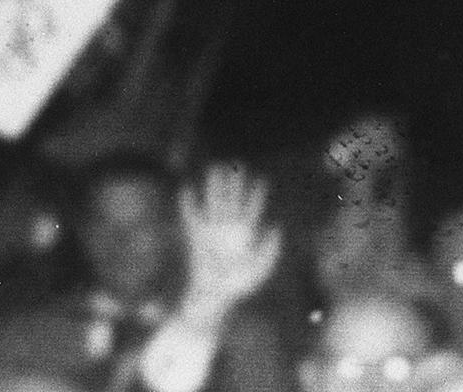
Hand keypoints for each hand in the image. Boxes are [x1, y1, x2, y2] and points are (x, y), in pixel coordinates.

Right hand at [176, 163, 282, 317]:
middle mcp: (229, 229)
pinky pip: (191, 216)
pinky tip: (186, 189)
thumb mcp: (260, 270)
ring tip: (215, 168)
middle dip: (235, 184)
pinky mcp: (196, 236)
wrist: (214, 295)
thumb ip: (270, 251)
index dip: (256, 195)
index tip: (261, 180)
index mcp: (245, 235)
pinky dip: (188, 203)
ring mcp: (212, 231)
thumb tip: (276, 227)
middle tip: (237, 166)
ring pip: (214, 202)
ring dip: (214, 186)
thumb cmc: (237, 285)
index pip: (252, 209)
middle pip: (232, 200)